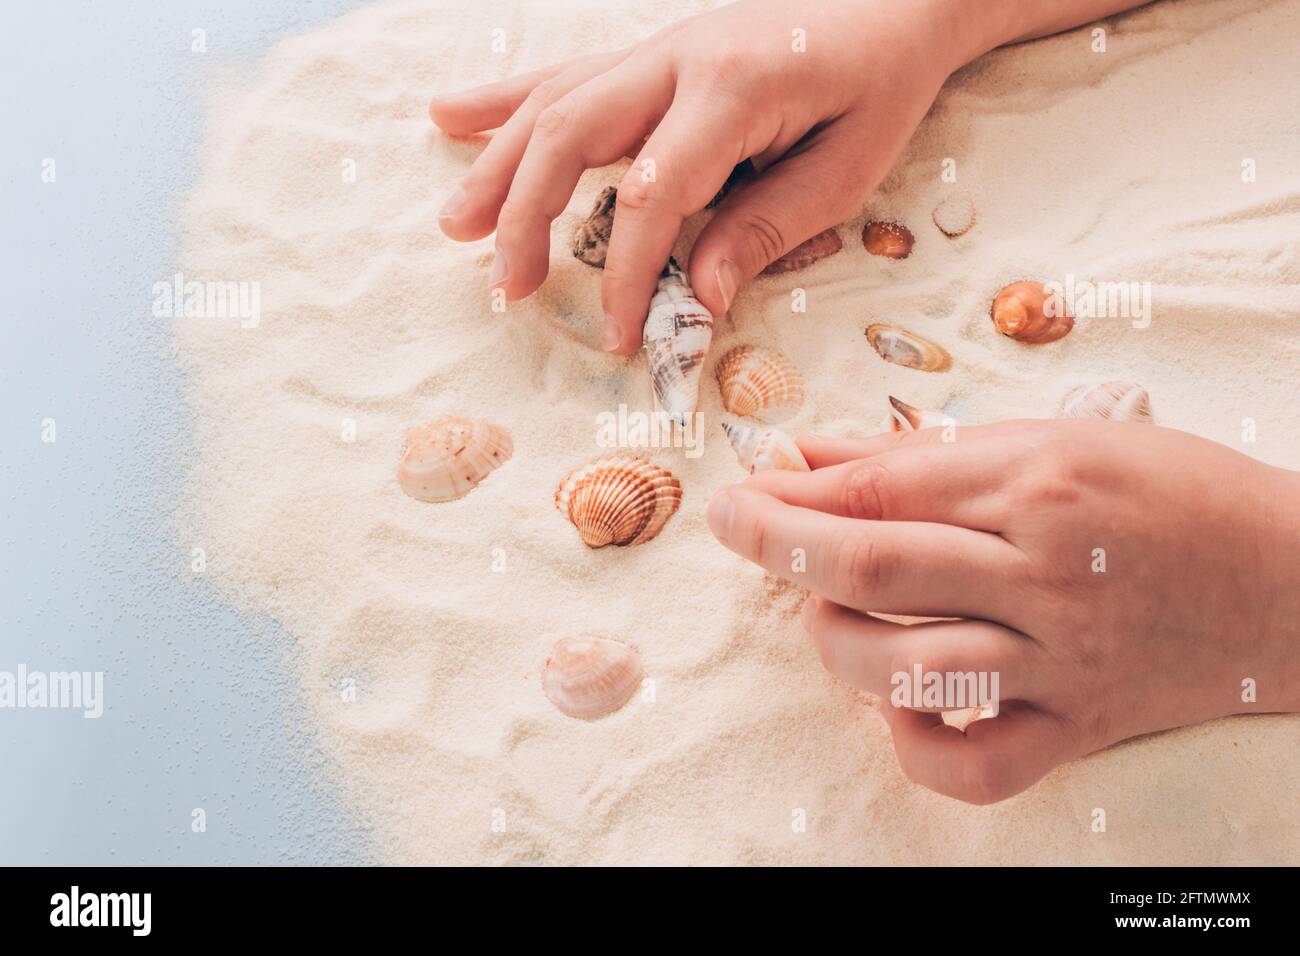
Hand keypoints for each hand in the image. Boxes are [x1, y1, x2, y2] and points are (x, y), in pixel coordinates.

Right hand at [430, 0, 973, 351]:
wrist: (893, 2)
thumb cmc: (877, 87)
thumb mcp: (845, 168)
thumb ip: (768, 227)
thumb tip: (700, 296)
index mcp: (732, 88)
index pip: (655, 192)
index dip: (628, 273)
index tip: (617, 334)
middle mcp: (678, 58)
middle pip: (571, 132)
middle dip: (528, 215)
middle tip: (505, 286)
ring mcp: (657, 48)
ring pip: (553, 101)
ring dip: (497, 164)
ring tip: (455, 226)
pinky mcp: (650, 53)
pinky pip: (565, 74)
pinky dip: (505, 100)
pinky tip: (453, 117)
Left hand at [706, 421, 1299, 803]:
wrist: (1295, 581)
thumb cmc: (1173, 493)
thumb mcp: (1056, 439)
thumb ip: (925, 453)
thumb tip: (808, 455)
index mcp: (1037, 485)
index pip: (879, 490)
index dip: (792, 494)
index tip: (740, 492)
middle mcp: (1044, 573)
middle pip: (877, 570)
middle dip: (782, 548)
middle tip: (733, 528)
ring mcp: (1063, 660)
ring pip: (909, 671)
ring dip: (837, 645)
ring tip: (828, 618)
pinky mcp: (1080, 727)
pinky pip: (981, 767)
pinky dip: (919, 746)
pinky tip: (901, 709)